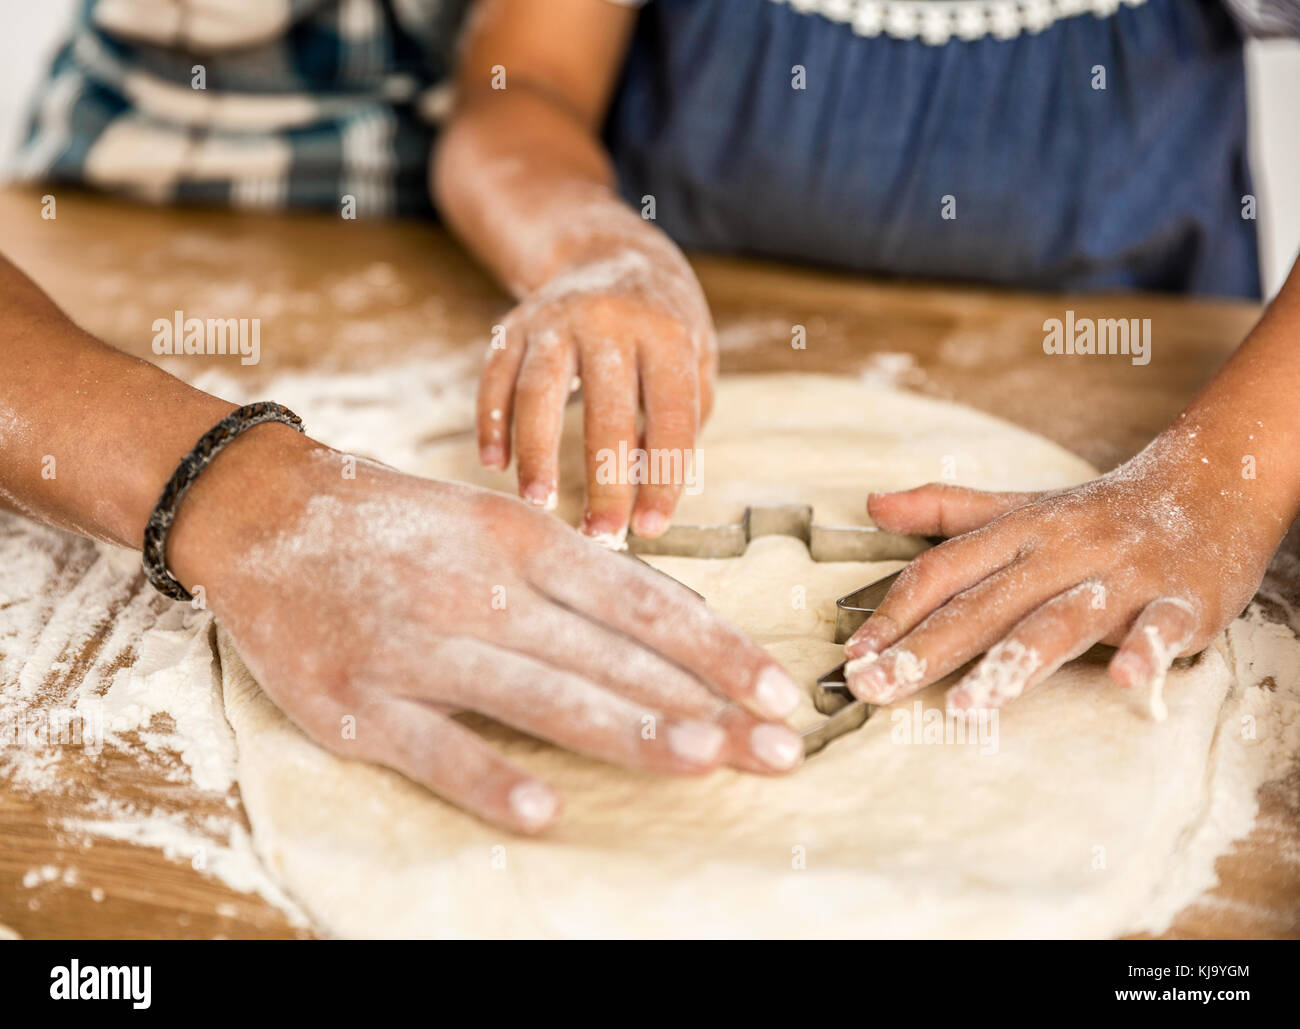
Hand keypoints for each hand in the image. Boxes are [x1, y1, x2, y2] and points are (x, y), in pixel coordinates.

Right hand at [173, 434, 802, 833]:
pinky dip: (488, 776)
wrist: (265, 511)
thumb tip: (680, 619)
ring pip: (541, 695)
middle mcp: (483, 591)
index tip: (779, 691)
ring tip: (702, 759)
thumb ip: (580, 575)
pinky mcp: (360, 703)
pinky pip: (434, 747)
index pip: (643, 603)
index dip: (718, 648)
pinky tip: (544, 809)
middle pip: (612, 656)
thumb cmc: (403, 525)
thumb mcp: (498, 523)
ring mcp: (420, 648)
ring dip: (627, 729)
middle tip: (779, 748)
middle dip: (704, 703)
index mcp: (524, 543)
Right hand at [477, 237, 715, 544]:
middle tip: (599, 533)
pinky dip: (492, 422)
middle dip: (604, 481)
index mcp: (666, 334)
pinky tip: (496, 464)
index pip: (671, 417)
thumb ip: (682, 419)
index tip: (651, 528)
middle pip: (606, 411)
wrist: (609, 251)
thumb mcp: (694, 359)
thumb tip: (648, 485)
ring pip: (539, 392)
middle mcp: (610, 322)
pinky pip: (496, 378)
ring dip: (537, 452)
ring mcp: (555, 320)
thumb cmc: (662, 325)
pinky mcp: (513, 325)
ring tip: (540, 502)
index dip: (662, 477)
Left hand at [843, 437, 1284, 715]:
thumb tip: (873, 504)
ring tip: (966, 705)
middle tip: (875, 690)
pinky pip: (1161, 629)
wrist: (1210, 485)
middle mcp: (1061, 550)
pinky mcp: (1182, 600)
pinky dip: (1145, 652)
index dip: (894, 613)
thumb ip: (947, 511)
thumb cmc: (1099, 513)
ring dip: (1012, 663)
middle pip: (984, 604)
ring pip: (1059, 621)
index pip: (943, 572)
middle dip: (925, 650)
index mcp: (1019, 530)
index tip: (853, 656)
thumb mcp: (1021, 506)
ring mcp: (1122, 575)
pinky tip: (1124, 679)